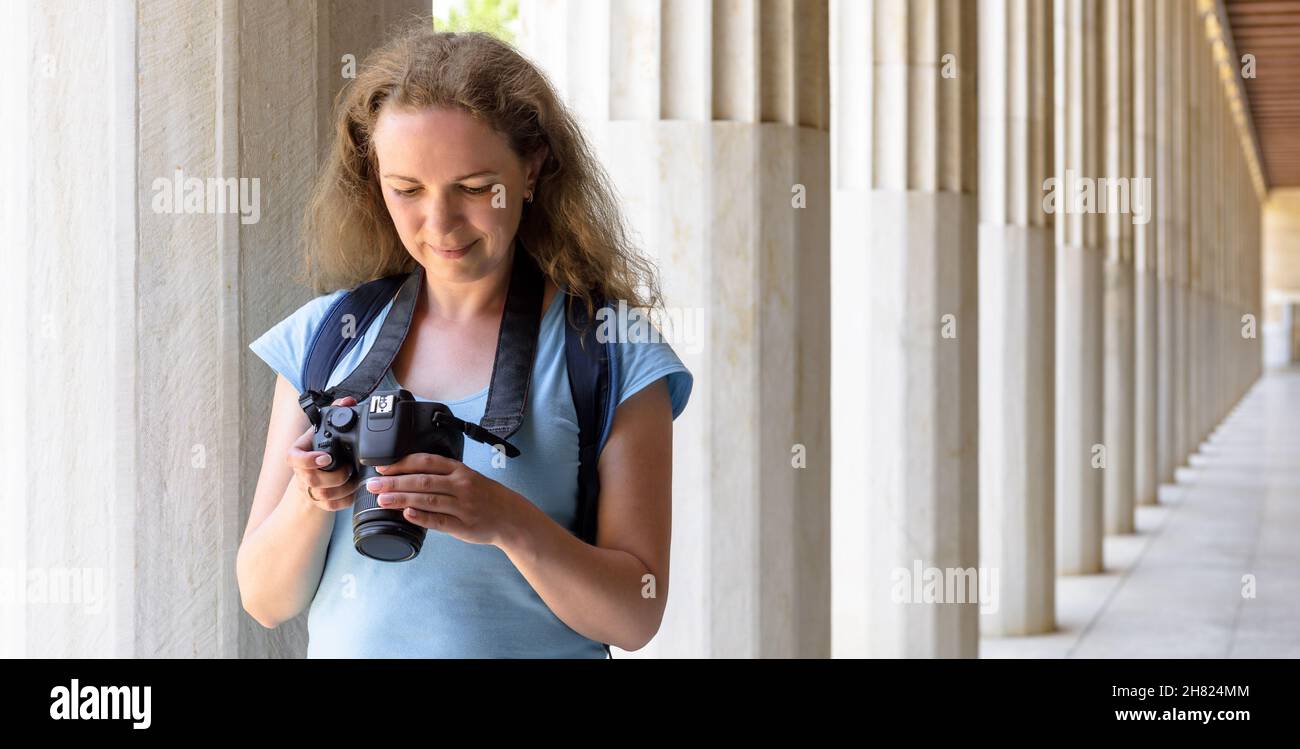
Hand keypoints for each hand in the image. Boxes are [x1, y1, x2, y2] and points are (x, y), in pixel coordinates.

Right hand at [285, 396, 361, 511]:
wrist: (315, 471)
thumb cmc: (321, 447)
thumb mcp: (326, 427)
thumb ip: (337, 410)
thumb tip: (348, 401)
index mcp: (298, 454)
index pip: (294, 459)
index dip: (309, 460)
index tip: (327, 458)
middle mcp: (301, 473)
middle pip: (311, 480)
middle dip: (335, 476)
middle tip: (350, 468)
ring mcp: (309, 490)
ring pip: (322, 496)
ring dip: (343, 489)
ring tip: (356, 479)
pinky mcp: (319, 503)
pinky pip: (331, 507)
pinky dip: (346, 500)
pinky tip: (354, 491)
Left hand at [367, 453, 530, 546]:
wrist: (511, 517)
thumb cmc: (485, 496)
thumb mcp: (467, 477)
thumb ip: (442, 475)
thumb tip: (408, 476)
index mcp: (460, 470)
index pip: (426, 462)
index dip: (402, 463)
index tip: (382, 467)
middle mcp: (461, 485)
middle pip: (422, 481)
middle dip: (394, 482)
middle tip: (372, 485)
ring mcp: (462, 506)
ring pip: (427, 500)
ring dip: (401, 499)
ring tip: (382, 499)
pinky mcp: (463, 526)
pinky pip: (438, 521)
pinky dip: (421, 517)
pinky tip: (406, 515)